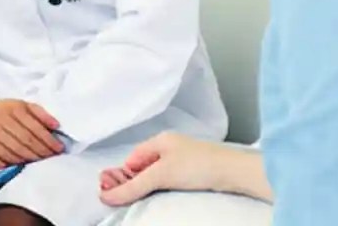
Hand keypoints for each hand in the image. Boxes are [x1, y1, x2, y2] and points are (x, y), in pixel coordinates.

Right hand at [0, 97, 62, 163]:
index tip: (59, 148)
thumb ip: (39, 113)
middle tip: (52, 157)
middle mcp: (1, 117)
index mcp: (14, 107)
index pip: (34, 127)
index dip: (48, 139)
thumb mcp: (21, 106)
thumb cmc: (3, 111)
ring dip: (31, 157)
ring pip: (15, 148)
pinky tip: (24, 161)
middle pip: (26, 139)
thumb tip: (56, 126)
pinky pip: (2, 153)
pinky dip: (16, 160)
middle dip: (42, 150)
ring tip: (41, 160)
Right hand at [99, 132, 234, 206]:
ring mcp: (184, 157)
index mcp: (160, 140)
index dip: (124, 174)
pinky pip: (172, 177)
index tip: (119, 191)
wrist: (233, 171)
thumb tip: (105, 196)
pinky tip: (167, 194)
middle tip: (131, 196)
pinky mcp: (195, 169)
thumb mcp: (160, 176)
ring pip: (158, 172)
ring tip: (149, 196)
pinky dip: (165, 186)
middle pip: (144, 165)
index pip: (133, 157)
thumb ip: (132, 187)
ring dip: (150, 185)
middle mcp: (171, 146)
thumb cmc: (197, 166)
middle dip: (136, 180)